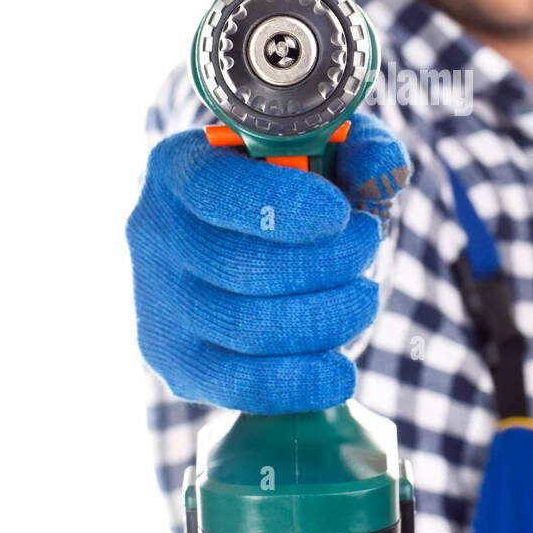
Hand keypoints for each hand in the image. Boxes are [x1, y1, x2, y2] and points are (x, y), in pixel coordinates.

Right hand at [125, 110, 411, 412]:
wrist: (245, 238)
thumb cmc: (291, 184)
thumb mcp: (325, 146)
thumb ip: (360, 149)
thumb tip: (378, 176)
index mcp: (178, 166)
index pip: (217, 191)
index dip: (283, 208)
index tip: (341, 215)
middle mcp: (153, 233)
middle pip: (240, 267)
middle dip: (326, 264)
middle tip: (367, 247)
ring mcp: (157, 304)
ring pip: (246, 329)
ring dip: (326, 318)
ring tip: (362, 296)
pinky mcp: (175, 362)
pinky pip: (236, 386)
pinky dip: (298, 384)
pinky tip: (339, 372)